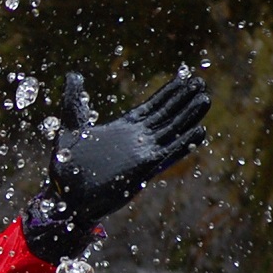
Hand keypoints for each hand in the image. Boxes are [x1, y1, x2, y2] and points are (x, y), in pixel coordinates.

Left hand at [22, 70, 209, 260]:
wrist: (66, 197)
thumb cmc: (66, 168)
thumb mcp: (69, 127)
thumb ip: (74, 100)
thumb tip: (74, 74)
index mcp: (123, 129)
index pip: (151, 106)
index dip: (169, 92)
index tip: (184, 77)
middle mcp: (136, 140)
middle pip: (166, 115)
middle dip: (183, 99)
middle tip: (201, 82)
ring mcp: (142, 153)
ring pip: (171, 130)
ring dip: (189, 116)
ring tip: (205, 99)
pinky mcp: (142, 168)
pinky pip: (168, 153)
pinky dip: (184, 143)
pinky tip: (200, 131)